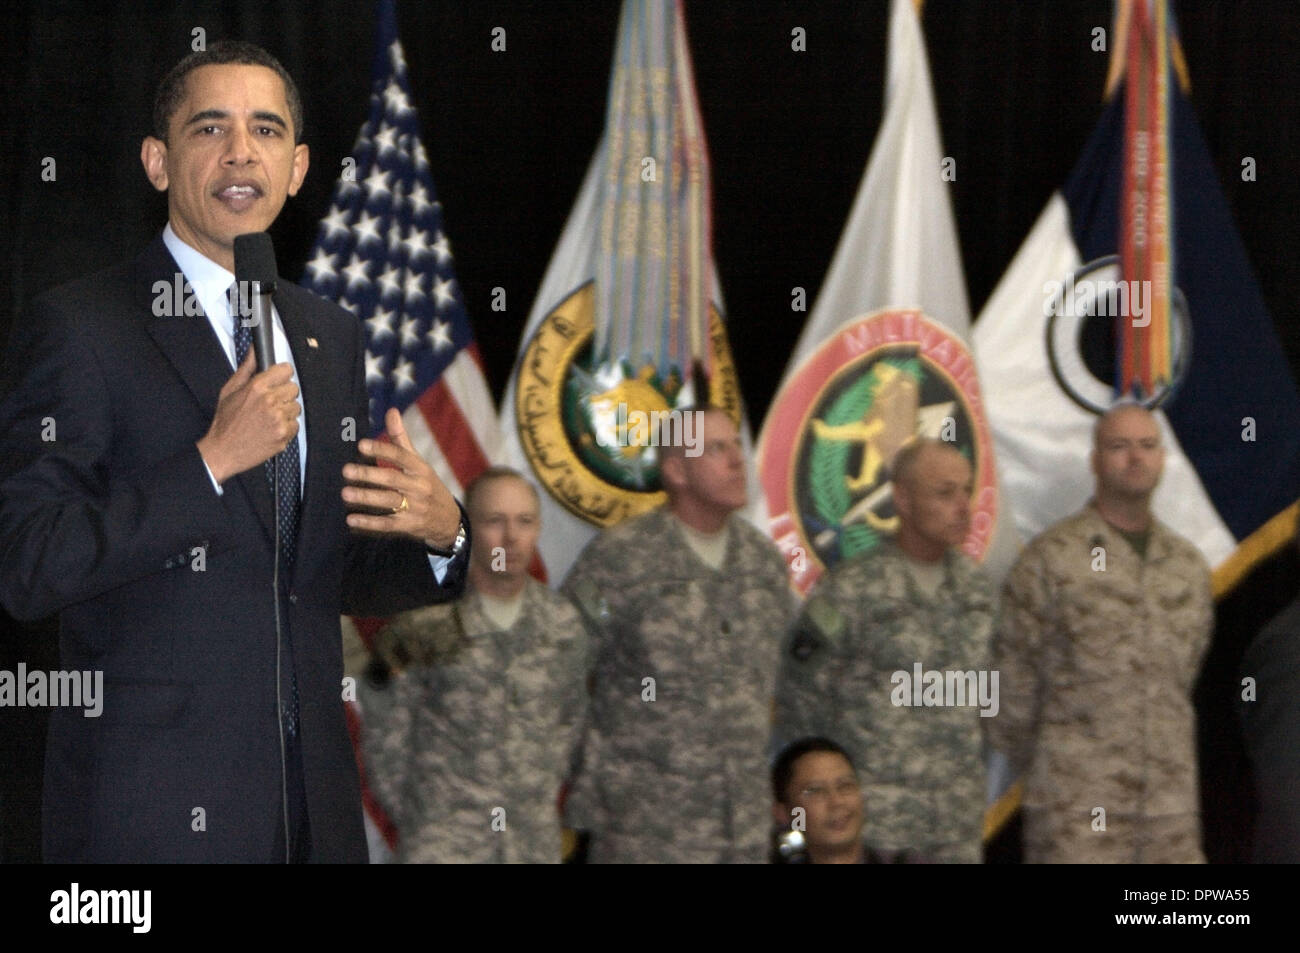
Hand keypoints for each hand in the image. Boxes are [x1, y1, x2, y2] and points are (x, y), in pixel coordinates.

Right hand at [196, 349, 300, 484]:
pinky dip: (286, 427)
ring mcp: (279, 418)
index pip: (286, 370)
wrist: (223, 450)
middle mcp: (270, 401)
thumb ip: (247, 368)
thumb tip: (255, 349)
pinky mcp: (284, 434)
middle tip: (270, 402)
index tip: (278, 380)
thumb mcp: (230, 390)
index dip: (281, 375)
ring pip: (296, 407)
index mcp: (257, 387)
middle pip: (294, 388)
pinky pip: (296, 425)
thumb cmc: (225, 421)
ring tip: (269, 417)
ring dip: (286, 411)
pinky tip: (271, 428)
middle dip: (283, 394)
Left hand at [342, 407, 459, 546]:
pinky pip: (387, 524)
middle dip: (369, 475)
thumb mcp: (419, 463)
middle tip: (346, 470)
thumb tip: (391, 411)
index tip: (361, 445)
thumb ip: (401, 439)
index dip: (382, 450)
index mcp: (421, 469)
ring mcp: (415, 508)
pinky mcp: (409, 526)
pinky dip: (369, 523)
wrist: (448, 520)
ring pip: (389, 502)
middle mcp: (419, 487)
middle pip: (392, 479)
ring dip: (366, 498)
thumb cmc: (428, 486)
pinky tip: (352, 519)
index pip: (401, 457)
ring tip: (345, 493)